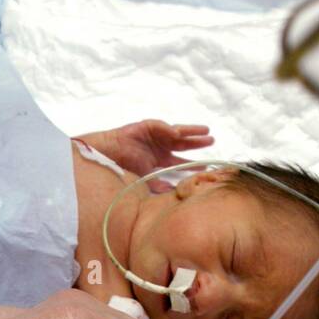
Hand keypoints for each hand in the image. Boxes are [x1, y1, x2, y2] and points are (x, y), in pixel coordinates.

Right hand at [95, 120, 214, 190]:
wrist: (107, 155)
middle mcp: (159, 147)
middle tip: (212, 143)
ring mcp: (154, 136)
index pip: (180, 162)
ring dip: (191, 131)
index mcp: (159, 160)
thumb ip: (158, 184)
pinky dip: (168, 129)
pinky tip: (177, 132)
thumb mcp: (144, 178)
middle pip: (183, 145)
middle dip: (197, 143)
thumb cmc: (123, 167)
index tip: (206, 166)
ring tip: (205, 131)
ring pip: (177, 132)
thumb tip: (172, 191)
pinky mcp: (146, 126)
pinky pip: (160, 126)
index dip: (192, 164)